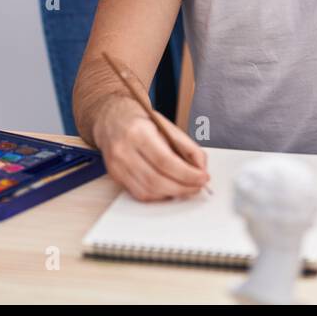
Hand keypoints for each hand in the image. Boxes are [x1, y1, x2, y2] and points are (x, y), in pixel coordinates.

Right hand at [93, 96, 210, 200]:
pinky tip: (169, 189)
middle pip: (156, 180)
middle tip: (197, 187)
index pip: (165, 161)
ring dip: (172, 194)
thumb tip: (201, 169)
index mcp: (138, 132)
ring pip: (148, 191)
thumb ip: (188, 147)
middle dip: (182, 188)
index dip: (187, 174)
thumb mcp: (168, 126)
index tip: (202, 178)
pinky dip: (158, 195)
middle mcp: (124, 150)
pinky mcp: (115, 176)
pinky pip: (139, 194)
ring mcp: (116, 165)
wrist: (113, 119)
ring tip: (186, 189)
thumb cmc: (142, 122)